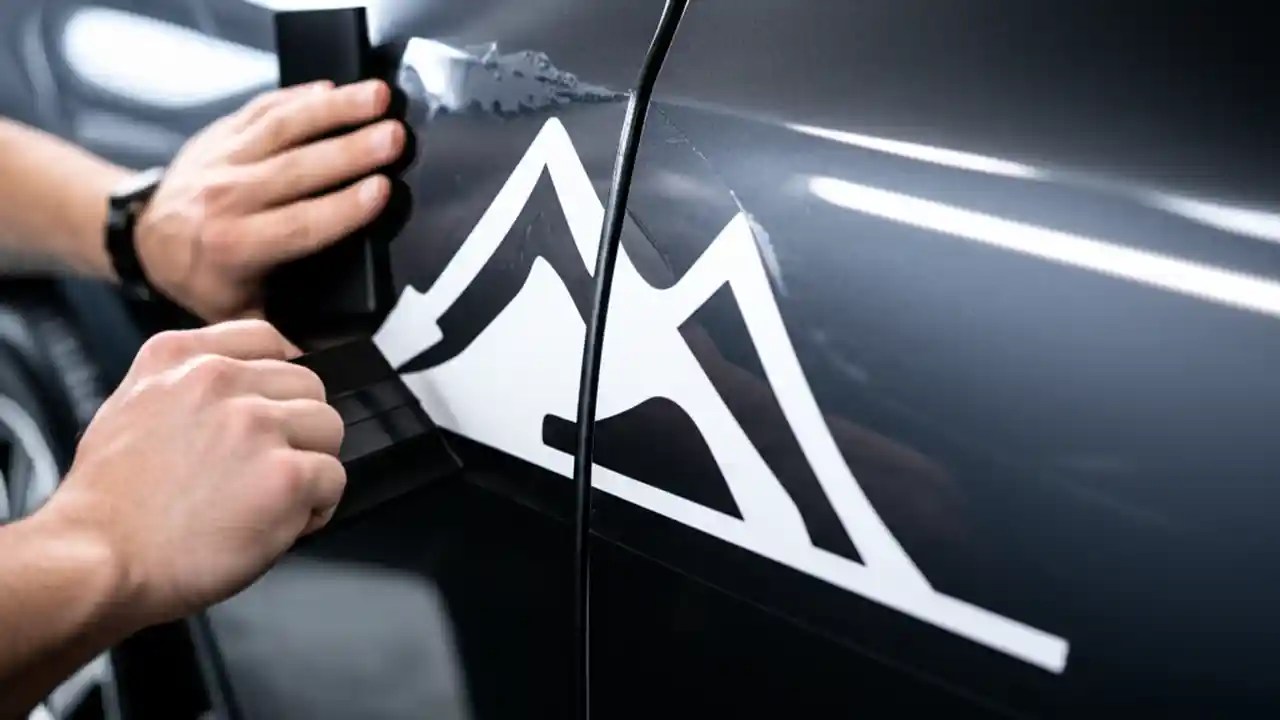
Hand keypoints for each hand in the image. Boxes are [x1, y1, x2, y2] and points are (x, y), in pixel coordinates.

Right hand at [43, 320, 344, 628]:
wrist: (97, 560)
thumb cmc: (108, 507)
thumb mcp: (129, 410)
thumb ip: (185, 388)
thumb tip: (242, 393)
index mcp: (177, 359)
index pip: (266, 338)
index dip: (281, 378)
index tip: (279, 405)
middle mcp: (219, 381)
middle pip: (307, 386)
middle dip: (296, 430)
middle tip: (264, 469)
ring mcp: (256, 425)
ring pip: (328, 428)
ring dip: (311, 465)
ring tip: (272, 497)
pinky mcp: (286, 474)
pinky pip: (334, 479)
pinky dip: (317, 507)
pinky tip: (281, 523)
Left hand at [134, 79, 405, 320]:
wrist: (145, 237)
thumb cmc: (202, 277)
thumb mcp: (235, 315)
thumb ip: (282, 331)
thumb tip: (330, 356)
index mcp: (236, 247)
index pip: (299, 224)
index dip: (343, 207)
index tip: (382, 192)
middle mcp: (229, 198)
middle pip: (298, 169)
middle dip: (351, 150)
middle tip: (394, 137)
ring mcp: (225, 159)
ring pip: (284, 128)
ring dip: (335, 109)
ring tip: (378, 97)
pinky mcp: (225, 132)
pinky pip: (266, 107)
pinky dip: (301, 96)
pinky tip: (336, 87)